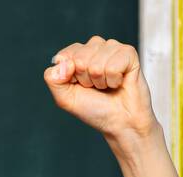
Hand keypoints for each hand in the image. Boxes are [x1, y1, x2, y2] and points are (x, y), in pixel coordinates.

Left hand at [44, 36, 158, 142]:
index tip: (81, 87)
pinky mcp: (128, 53)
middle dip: (86, 79)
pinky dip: (114, 80)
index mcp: (77, 56)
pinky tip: (118, 82)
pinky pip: (113, 65)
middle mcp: (94, 48)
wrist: (120, 122)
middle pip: (79, 58)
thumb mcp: (66, 99)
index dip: (70, 77)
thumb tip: (61, 62)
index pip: (64, 56)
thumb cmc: (96, 109)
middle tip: (96, 88)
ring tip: (107, 86)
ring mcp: (112, 48)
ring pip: (96, 62)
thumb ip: (53, 80)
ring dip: (101, 81)